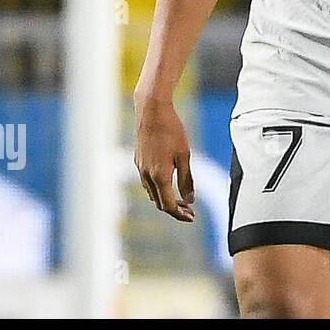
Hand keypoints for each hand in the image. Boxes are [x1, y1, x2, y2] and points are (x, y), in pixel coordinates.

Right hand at [133, 87, 195, 222]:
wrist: (151, 111)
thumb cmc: (172, 131)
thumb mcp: (184, 156)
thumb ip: (186, 180)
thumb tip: (190, 200)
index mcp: (159, 176)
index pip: (168, 205)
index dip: (180, 214)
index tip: (191, 217)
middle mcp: (146, 175)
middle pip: (159, 202)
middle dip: (174, 208)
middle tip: (190, 210)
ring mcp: (140, 168)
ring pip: (152, 192)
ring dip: (165, 199)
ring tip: (181, 198)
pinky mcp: (138, 160)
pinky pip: (147, 181)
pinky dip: (158, 188)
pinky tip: (168, 182)